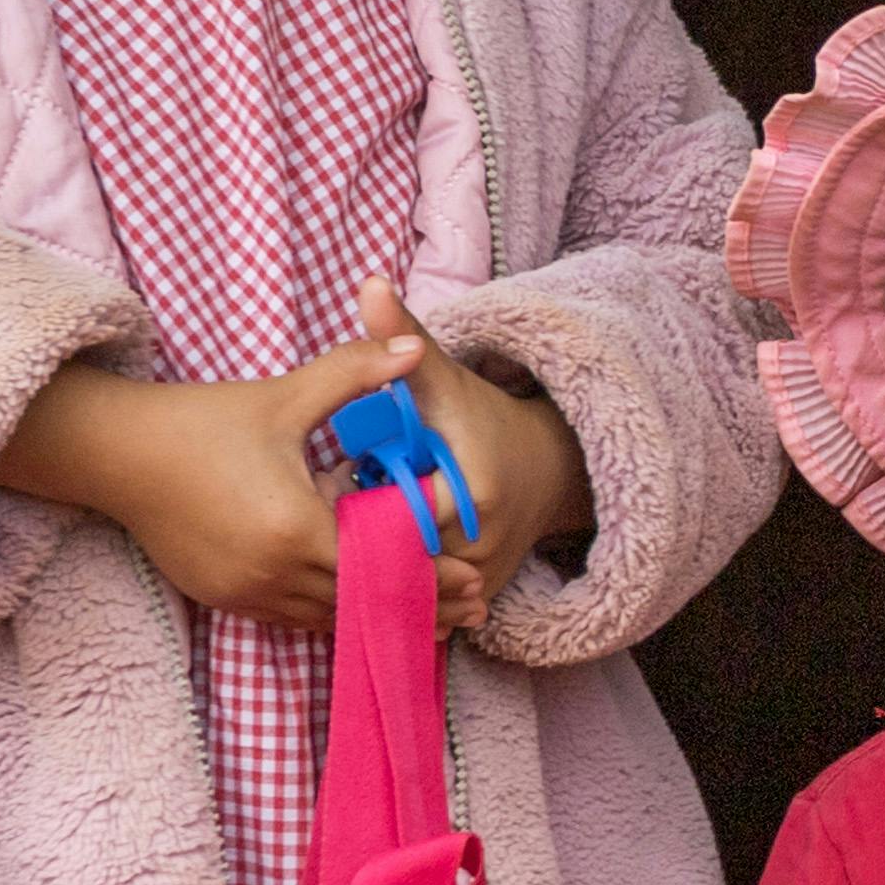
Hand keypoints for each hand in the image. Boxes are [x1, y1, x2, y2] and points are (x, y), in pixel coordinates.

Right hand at [0, 335, 478, 634]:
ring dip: (375, 613)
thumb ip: (352, 373)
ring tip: (427, 614)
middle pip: (364, 603)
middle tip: (470, 607)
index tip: (476, 579)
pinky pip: (294, 617)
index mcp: (294, 529)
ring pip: (330, 619)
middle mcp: (272, 574)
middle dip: (418, 603)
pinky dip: (331, 610)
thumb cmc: (200, 421)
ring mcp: (245, 594)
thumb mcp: (282, 396)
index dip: (433, 575)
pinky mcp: (225, 600)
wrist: (115, 455)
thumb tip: (413, 349)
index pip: (383, 566)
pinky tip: (358, 600)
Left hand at [349, 279, 593, 624]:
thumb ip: (403, 335)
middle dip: (361, 534)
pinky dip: (394, 579)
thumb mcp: (442, 376)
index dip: (355, 498)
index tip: (339, 476)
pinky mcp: (475, 602)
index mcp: (469, 493)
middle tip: (338, 503)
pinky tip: (378, 553)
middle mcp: (479, 549)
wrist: (545, 468)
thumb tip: (368, 282)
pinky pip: (420, 599)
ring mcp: (479, 582)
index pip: (391, 511)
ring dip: (374, 561)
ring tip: (354, 528)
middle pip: (395, 555)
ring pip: (404, 584)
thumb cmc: (482, 418)